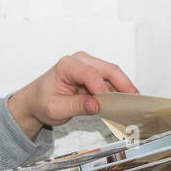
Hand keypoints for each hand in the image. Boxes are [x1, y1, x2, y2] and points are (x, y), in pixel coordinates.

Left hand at [7, 52, 139, 139]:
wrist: (37, 100)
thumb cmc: (42, 101)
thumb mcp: (56, 109)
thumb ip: (77, 106)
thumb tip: (96, 106)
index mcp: (66, 65)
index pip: (90, 73)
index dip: (101, 88)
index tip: (107, 103)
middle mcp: (79, 61)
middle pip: (107, 69)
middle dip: (122, 84)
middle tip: (133, 99)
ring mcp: (88, 66)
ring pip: (112, 73)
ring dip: (123, 87)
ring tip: (132, 102)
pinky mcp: (95, 74)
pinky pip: (110, 80)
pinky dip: (118, 90)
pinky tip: (124, 101)